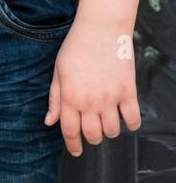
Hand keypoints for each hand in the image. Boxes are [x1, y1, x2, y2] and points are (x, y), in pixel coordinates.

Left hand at [45, 12, 141, 154]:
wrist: (100, 30)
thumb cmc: (75, 49)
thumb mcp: (58, 72)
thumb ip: (55, 99)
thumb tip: (49, 122)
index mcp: (70, 97)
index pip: (70, 131)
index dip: (72, 145)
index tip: (75, 151)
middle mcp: (90, 102)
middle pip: (92, 134)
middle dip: (91, 138)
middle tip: (91, 133)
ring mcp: (111, 98)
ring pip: (112, 131)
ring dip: (109, 132)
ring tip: (106, 124)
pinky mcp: (128, 92)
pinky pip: (133, 119)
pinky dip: (131, 125)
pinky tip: (125, 121)